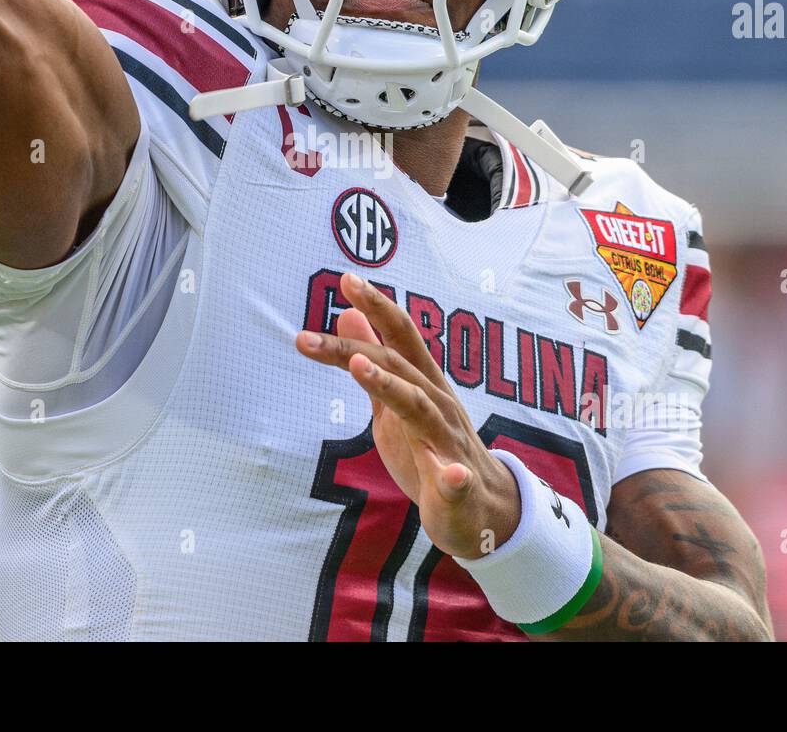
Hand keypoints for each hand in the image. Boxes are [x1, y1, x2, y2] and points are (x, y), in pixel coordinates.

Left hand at [295, 271, 520, 559]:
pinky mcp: (457, 485)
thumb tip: (346, 314)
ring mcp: (448, 442)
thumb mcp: (396, 401)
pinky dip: (452, 476)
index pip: (400, 336)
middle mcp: (437, 402)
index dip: (376, 306)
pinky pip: (456, 480)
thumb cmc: (433, 448)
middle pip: (395, 367)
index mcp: (422, 383)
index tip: (346, 279)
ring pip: (419, 409)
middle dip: (354, 349)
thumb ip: (374, 362)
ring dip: (391, 387)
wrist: (480, 506)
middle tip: (306, 337)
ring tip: (360, 368)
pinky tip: (447, 474)